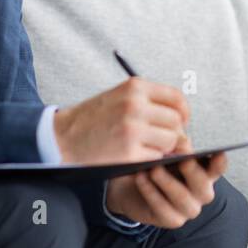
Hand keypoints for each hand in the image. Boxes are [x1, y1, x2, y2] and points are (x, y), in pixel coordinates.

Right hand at [53, 77, 190, 165]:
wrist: (64, 137)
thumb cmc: (94, 118)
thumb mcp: (120, 96)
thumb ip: (150, 102)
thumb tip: (181, 118)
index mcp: (135, 87)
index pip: (177, 97)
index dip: (184, 112)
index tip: (181, 120)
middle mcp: (135, 105)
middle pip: (176, 121)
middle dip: (173, 132)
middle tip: (162, 138)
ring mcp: (133, 129)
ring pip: (170, 140)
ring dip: (163, 147)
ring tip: (147, 146)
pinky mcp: (129, 152)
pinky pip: (156, 157)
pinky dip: (150, 159)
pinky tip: (136, 154)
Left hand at [105, 147, 228, 228]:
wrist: (133, 186)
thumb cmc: (157, 165)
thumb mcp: (166, 152)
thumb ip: (177, 145)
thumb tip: (183, 141)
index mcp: (205, 174)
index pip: (218, 168)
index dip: (220, 162)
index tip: (219, 153)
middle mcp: (201, 193)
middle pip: (202, 185)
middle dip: (192, 171)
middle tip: (182, 160)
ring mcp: (189, 209)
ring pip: (182, 198)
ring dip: (167, 182)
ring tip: (153, 169)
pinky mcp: (173, 220)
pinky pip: (163, 208)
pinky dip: (151, 192)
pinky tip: (141, 179)